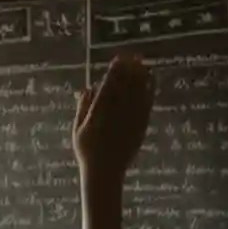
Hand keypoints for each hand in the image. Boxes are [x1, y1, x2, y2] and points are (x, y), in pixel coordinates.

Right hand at [73, 55, 153, 179]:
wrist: (105, 172)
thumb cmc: (87, 151)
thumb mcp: (77, 129)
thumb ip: (82, 108)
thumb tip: (87, 88)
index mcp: (97, 115)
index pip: (108, 88)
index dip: (114, 72)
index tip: (117, 60)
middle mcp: (115, 115)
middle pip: (124, 87)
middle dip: (128, 70)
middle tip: (132, 56)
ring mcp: (130, 121)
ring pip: (137, 94)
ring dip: (140, 77)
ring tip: (141, 63)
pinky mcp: (140, 126)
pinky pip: (146, 104)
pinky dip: (149, 90)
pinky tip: (150, 80)